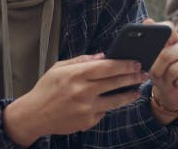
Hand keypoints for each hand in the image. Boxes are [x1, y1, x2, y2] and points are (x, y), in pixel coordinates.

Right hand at [3, 53, 144, 145]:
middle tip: (143, 74)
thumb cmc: (46, 88)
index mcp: (76, 74)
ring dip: (129, 94)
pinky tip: (113, 102)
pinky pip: (104, 112)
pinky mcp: (87, 121)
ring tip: (136, 91)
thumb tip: (102, 56)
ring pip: (115, 100)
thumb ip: (81, 61)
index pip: (107, 67)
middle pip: (115, 82)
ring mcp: (86, 108)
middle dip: (132, 77)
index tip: (136, 62)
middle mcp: (83, 91)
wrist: (34, 115)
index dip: (124, 64)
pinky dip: (108, 106)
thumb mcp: (59, 68)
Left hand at [145, 19, 177, 124]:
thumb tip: (147, 20)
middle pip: (167, 54)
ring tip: (168, 82)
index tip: (150, 42)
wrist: (173, 95)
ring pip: (176, 69)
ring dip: (168, 80)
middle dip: (156, 69)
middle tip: (155, 76)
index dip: (160, 33)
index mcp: (174, 40)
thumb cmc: (161, 75)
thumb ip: (149, 44)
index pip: (169, 29)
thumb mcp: (151, 62)